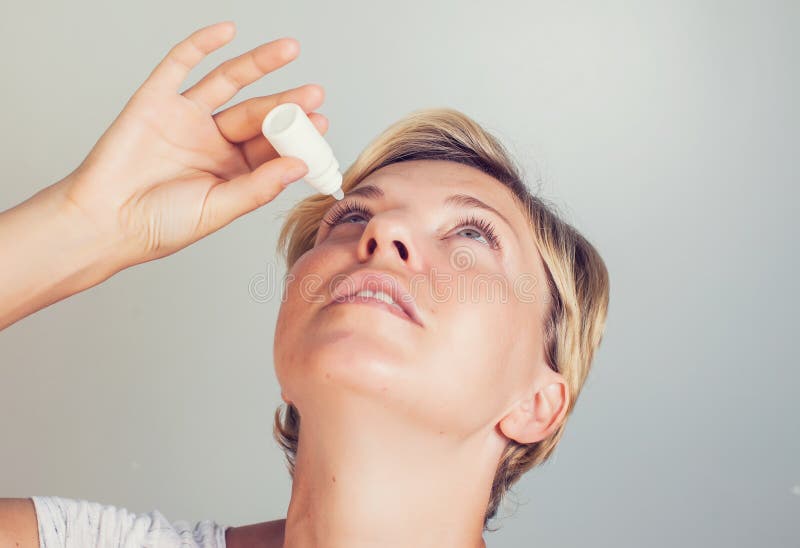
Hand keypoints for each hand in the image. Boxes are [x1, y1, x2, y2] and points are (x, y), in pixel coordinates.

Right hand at [56, 21, 326, 269]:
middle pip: (256, 115)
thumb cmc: (158, 225)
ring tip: (290, 49)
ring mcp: (186, 118)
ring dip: (258, 64)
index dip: (296, 136)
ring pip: (228, 83)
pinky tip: (228, 32)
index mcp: (232, 171)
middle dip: (286, 103)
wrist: (103, 222)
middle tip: (314, 93)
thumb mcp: (216, 209)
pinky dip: (202, 46)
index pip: (271, 147)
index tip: (321, 124)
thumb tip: (300, 166)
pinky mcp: (156, 100)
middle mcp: (213, 142)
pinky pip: (180, 65)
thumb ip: (257, 187)